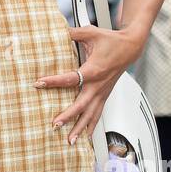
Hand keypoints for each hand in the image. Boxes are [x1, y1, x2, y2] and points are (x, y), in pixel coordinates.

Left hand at [34, 25, 144, 143]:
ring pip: (91, 114)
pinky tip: (83, 138)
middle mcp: (99, 85)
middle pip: (82, 104)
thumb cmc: (112, 40)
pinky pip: (97, 114)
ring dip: (80, 128)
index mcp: (94, 70)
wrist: (131, 47)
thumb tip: (54, 30)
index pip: (71, 78)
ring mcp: (103, 92)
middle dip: (68, 116)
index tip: (39, 83)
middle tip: (55, 124)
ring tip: (70, 141)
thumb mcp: (90, 33)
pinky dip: (90, 127)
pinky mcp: (104, 95)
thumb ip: (71, 33)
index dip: (54, 81)